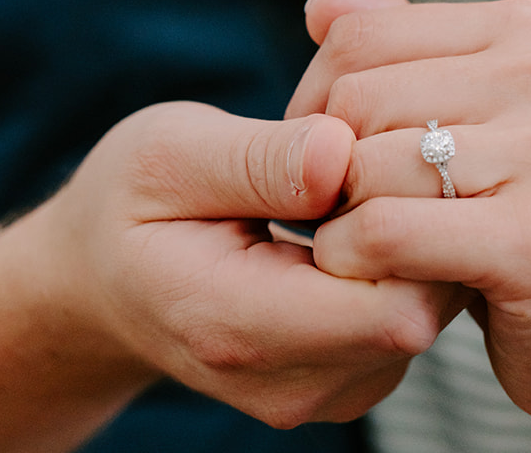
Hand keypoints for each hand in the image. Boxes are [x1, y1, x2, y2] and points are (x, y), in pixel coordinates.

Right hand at [30, 98, 461, 428]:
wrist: (99, 275)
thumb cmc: (130, 202)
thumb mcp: (169, 153)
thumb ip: (259, 159)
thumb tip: (343, 151)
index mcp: (238, 327)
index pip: (390, 306)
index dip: (411, 220)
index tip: (380, 142)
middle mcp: (291, 384)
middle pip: (425, 310)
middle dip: (423, 218)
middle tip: (383, 138)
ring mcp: (326, 391)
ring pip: (430, 311)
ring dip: (416, 233)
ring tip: (363, 167)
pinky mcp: (350, 376)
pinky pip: (413, 314)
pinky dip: (404, 254)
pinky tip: (362, 204)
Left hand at [288, 0, 530, 450]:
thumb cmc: (508, 223)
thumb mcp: (454, 124)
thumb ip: (390, 55)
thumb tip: (320, 5)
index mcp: (528, 29)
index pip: (359, 34)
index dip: (315, 103)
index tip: (327, 160)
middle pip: (355, 95)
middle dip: (324, 165)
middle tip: (345, 214)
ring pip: (363, 162)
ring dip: (337, 220)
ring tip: (366, 247)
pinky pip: (384, 230)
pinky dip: (351, 261)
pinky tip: (370, 278)